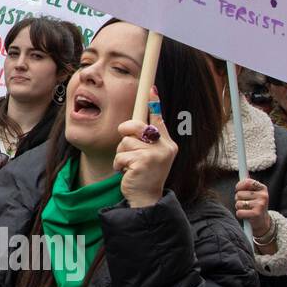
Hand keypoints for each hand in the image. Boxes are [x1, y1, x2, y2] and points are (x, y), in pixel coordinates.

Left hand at [113, 90, 176, 207]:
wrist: (146, 198)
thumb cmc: (144, 175)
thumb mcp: (149, 156)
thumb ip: (146, 141)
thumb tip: (135, 123)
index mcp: (167, 144)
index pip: (159, 120)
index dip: (154, 103)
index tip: (151, 88)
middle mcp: (164, 148)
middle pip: (136, 126)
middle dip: (125, 132)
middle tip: (126, 147)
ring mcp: (155, 155)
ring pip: (125, 142)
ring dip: (121, 155)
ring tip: (129, 166)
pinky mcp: (142, 163)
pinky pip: (120, 156)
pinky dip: (118, 164)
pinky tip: (126, 173)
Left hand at [234, 179, 271, 235]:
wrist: (263, 222)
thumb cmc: (254, 205)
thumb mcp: (254, 193)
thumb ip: (248, 184)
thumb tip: (244, 172)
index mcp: (263, 188)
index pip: (247, 182)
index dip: (239, 186)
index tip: (238, 189)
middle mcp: (263, 195)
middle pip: (239, 194)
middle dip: (238, 199)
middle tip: (246, 204)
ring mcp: (260, 205)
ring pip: (238, 203)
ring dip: (239, 208)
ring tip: (246, 209)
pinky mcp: (256, 214)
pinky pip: (239, 212)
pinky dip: (240, 215)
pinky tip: (246, 216)